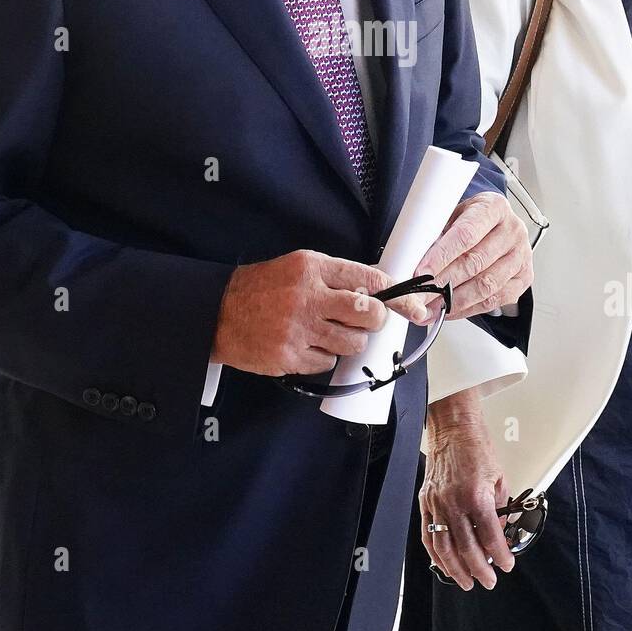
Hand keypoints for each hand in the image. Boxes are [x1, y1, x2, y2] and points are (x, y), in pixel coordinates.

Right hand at [211, 249, 430, 376]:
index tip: (413, 308)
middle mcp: (307, 297)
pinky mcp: (289, 357)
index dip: (396, 295)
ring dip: (350, 342)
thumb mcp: (298, 267)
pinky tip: (305, 344)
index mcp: (312, 268)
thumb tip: (379, 291)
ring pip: (353, 344)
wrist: (218, 313)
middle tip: (367, 321)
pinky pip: (328, 363)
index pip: (368, 279)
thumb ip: (336, 276)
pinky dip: (324, 357)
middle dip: (376, 320)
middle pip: (369, 314)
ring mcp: (298, 330)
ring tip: (329, 332)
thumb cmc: (264, 288)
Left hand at [414, 192, 531, 320]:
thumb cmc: (472, 219)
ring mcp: (521, 256)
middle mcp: (512, 231)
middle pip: (475, 262)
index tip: (422, 272)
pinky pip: (493, 301)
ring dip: (453, 301)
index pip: (466, 234)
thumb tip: (414, 258)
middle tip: (420, 295)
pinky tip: (449, 310)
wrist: (497, 225)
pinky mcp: (523, 279)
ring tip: (431, 307)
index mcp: (494, 207)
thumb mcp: (454, 214)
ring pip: (485, 285)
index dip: (442, 256)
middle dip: (443, 283)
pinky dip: (468, 309)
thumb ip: (439, 232)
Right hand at [420, 390, 515, 589]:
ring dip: (456, 569)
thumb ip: (501, 508)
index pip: (490, 537)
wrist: (453, 429)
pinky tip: (443, 564)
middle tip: (488, 581)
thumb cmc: (476, 448)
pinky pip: (428, 535)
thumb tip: (502, 532)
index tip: (506, 565)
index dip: (500, 556)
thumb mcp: (500, 477)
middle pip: (467, 548)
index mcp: (477, 496)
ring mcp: (437, 503)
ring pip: (444, 547)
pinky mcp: (425, 501)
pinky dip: (435, 554)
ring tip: (466, 581)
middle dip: (479, 569)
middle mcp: (454, 502)